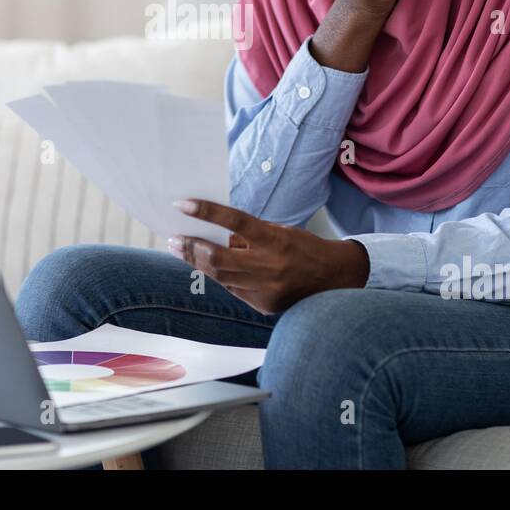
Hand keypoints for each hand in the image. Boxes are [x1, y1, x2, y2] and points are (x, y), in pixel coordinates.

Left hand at [167, 199, 369, 314]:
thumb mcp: (281, 232)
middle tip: (173, 239)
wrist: (335, 280)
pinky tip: (207, 267)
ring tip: (182, 250)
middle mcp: (269, 266)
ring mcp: (265, 289)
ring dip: (197, 263)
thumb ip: (250, 235)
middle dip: (190, 248)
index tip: (183, 205)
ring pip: (220, 276)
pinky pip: (233, 289)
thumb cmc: (306, 249)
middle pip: (218, 257)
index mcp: (275, 240)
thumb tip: (217, 235)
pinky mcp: (263, 304)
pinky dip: (219, 277)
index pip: (234, 222)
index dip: (206, 212)